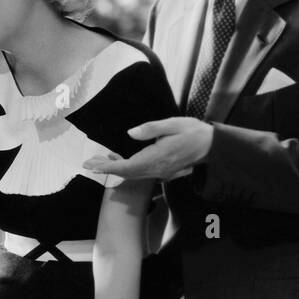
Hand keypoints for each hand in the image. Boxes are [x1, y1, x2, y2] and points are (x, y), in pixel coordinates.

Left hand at [84, 117, 213, 181]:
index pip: (126, 166)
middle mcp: (156, 169)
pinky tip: (117, 160)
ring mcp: (159, 172)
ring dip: (114, 169)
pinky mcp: (162, 171)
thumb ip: (151, 129)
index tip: (91, 165)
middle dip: (105, 169)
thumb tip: (130, 133)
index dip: (107, 167)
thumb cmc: (192, 131)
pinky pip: (139, 173)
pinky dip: (125, 168)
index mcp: (156, 157)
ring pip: (132, 174)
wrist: (211, 146)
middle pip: (125, 173)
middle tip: (88, 163)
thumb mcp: (173, 124)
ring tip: (98, 161)